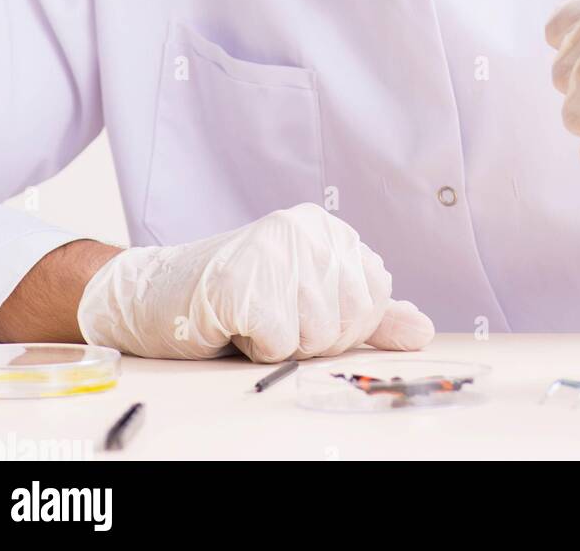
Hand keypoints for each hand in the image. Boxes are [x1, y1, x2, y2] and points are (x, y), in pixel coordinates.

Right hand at [76, 203, 434, 361]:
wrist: (157, 294)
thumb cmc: (238, 298)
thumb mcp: (312, 300)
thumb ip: (369, 313)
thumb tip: (422, 330)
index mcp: (329, 230)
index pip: (375, 298)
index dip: (342, 325)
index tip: (302, 312)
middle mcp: (307, 229)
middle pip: (348, 320)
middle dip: (312, 338)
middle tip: (273, 317)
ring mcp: (275, 251)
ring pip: (317, 336)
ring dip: (282, 344)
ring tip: (252, 318)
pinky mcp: (243, 282)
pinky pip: (279, 344)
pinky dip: (257, 348)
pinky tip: (234, 325)